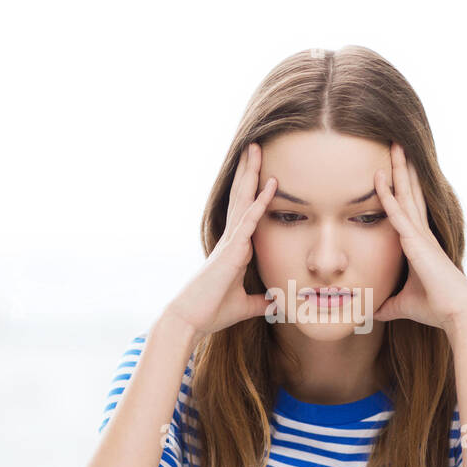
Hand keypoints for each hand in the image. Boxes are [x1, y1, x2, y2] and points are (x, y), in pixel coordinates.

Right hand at [164, 142, 276, 342]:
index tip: (261, 169)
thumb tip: (276, 302)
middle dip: (249, 172)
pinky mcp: (231, 252)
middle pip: (241, 197)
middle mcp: (231, 240)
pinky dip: (260, 203)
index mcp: (235, 249)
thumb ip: (260, 301)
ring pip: (243, 201)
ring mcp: (230, 243)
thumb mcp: (243, 305)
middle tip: (255, 146)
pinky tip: (270, 185)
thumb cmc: (211, 312)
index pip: (246, 212)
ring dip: (251, 175)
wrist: (190, 321)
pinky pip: (248, 223)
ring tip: (255, 149)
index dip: (253, 190)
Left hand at [371, 142, 466, 331]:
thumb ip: (388, 302)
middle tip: (396, 143)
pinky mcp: (417, 244)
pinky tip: (379, 179)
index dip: (401, 187)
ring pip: (407, 195)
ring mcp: (421, 236)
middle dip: (402, 168)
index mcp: (420, 243)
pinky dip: (388, 196)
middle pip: (410, 193)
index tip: (393, 167)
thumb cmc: (435, 308)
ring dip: (398, 170)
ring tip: (394, 145)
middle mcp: (422, 234)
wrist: (456, 314)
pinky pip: (399, 215)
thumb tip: (374, 309)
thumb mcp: (403, 303)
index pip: (408, 208)